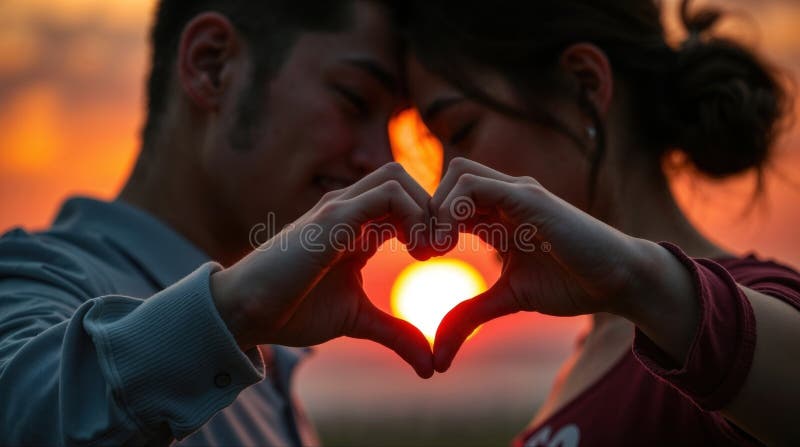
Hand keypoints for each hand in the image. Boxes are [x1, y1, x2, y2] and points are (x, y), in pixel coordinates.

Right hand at [211, 163, 434, 377]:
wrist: (245, 313)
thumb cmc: (292, 311)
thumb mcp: (357, 320)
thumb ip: (395, 332)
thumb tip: (430, 366)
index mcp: (355, 226)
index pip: (402, 198)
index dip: (429, 220)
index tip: (440, 257)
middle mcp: (347, 209)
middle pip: (403, 177)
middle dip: (433, 208)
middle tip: (441, 250)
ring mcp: (338, 209)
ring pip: (396, 176)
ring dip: (424, 208)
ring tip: (428, 251)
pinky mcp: (333, 219)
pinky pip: (385, 194)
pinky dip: (412, 214)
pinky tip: (414, 252)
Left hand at [429, 158, 661, 371]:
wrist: (619, 281)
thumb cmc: (571, 284)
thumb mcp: (509, 299)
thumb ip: (471, 314)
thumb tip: (439, 355)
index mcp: (498, 214)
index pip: (448, 198)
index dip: (426, 221)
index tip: (420, 257)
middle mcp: (505, 195)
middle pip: (448, 178)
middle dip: (425, 211)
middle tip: (421, 252)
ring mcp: (517, 192)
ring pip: (457, 172)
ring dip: (436, 208)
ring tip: (434, 248)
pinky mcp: (528, 197)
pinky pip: (476, 185)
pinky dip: (452, 208)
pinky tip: (450, 243)